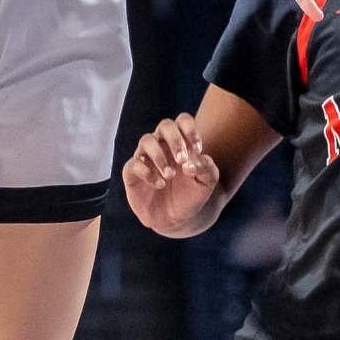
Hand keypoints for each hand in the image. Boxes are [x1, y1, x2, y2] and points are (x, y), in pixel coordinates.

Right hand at [122, 112, 220, 235]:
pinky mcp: (132, 174)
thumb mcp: (207, 182)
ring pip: (146, 140)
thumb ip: (205, 167)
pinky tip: (160, 185)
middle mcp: (162, 145)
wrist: (177, 219)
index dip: (190, 129)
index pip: (183, 121)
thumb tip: (189, 163)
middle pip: (165, 125)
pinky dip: (147, 173)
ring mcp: (146, 158)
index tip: (197, 149)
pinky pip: (133, 164)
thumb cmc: (192, 194)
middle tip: (182, 160)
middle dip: (175, 140)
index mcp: (181, 142)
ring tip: (170, 175)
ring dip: (160, 156)